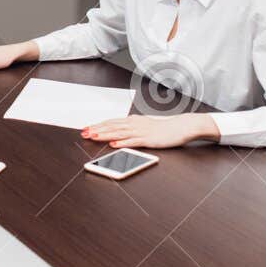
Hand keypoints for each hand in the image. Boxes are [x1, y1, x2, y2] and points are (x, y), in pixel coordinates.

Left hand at [81, 113, 220, 148]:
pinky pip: (133, 141)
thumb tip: (119, 131)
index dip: (98, 125)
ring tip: (94, 136)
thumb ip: (132, 128)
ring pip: (119, 132)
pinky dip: (123, 143)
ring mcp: (141, 131)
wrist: (181, 127)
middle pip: (112, 126)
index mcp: (133, 121)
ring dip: (105, 134)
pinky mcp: (149, 139)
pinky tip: (114, 145)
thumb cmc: (163, 128)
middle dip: (97, 129)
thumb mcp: (145, 126)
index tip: (86, 128)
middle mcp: (135, 124)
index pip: (112, 122)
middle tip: (84, 132)